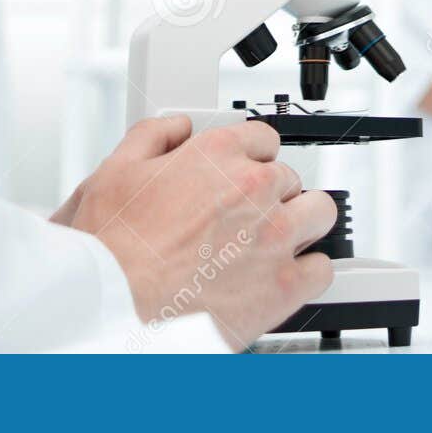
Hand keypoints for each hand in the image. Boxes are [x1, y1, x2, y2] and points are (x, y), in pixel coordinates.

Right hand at [52, 116, 336, 348]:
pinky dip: (308, 272)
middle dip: (271, 195)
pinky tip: (288, 276)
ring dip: (301, 224)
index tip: (244, 173)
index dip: (252, 158)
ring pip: (319, 213)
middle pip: (290, 178)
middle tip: (246, 218)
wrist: (113, 304)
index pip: (264, 138)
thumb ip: (152, 136)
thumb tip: (175, 127)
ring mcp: (274, 236)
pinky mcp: (284, 285)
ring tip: (277, 241)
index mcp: (217, 155)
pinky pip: (322, 268)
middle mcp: (253, 188)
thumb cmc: (109, 247)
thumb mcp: (114, 170)